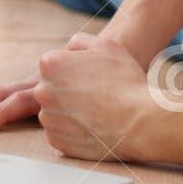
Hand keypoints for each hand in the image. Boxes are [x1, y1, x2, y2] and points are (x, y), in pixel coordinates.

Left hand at [32, 33, 154, 161]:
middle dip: (67, 89)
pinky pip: (60, 132)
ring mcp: (48, 119)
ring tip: (96, 111)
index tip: (90, 75)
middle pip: (51, 87)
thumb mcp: (107, 45)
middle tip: (94, 93)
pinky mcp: (57, 142)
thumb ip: (81, 41)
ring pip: (55, 111)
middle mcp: (43, 92)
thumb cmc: (125, 81)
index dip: (73, 68)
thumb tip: (69, 49)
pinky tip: (93, 126)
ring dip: (69, 110)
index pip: (53, 64)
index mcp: (51, 65)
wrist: (139, 123)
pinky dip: (73, 130)